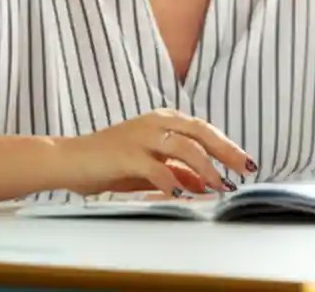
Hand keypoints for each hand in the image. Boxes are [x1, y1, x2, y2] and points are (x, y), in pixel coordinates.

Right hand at [55, 109, 255, 197]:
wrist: (69, 159)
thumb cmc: (109, 162)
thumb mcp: (150, 168)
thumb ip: (178, 172)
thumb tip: (207, 185)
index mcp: (163, 121)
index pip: (204, 130)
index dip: (227, 146)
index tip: (245, 163)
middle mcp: (156, 123)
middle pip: (201, 133)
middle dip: (226, 152)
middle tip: (244, 169)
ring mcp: (141, 136)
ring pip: (184, 148)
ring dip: (206, 169)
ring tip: (219, 186)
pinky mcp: (126, 154)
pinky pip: (157, 168)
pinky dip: (173, 182)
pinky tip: (183, 194)